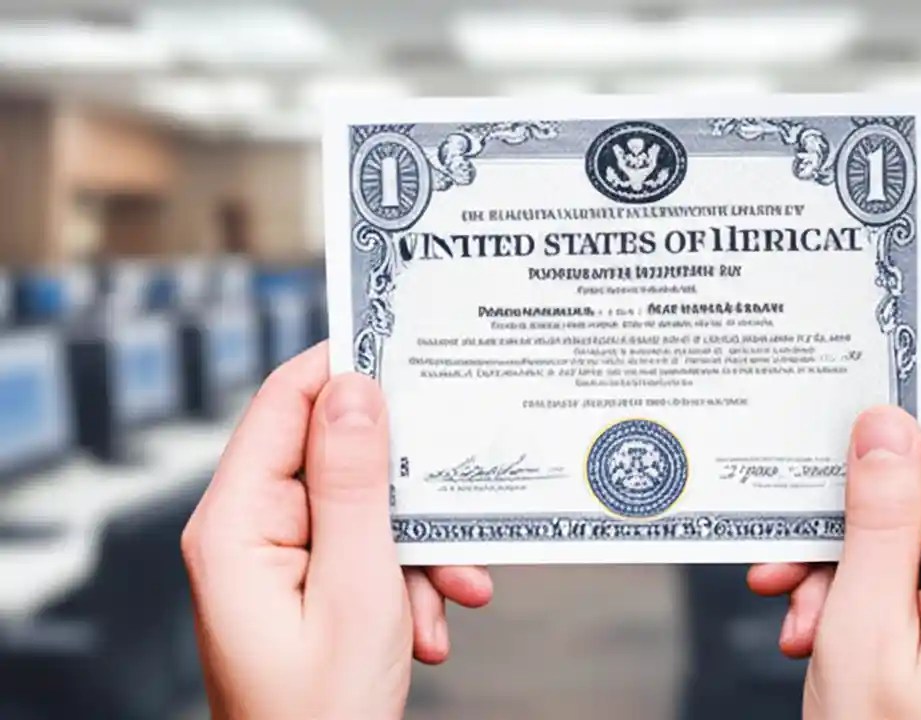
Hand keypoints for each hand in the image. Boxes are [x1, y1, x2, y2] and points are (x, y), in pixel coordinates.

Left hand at [182, 344, 492, 719]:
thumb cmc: (320, 712)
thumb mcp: (356, 591)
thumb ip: (356, 485)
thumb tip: (355, 390)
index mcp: (238, 523)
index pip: (285, 403)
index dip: (342, 365)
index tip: (405, 344)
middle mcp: (251, 532)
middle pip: (338, 457)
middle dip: (408, 489)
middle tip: (458, 500)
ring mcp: (280, 561)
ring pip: (366, 509)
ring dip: (420, 547)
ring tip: (452, 593)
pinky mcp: (309, 586)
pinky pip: (369, 551)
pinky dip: (411, 581)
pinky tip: (433, 622)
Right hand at [748, 375, 920, 719]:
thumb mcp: (863, 625)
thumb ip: (876, 518)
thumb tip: (884, 425)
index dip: (918, 392)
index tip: (860, 363)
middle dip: (845, 495)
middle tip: (791, 506)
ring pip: (891, 529)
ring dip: (829, 550)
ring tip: (789, 592)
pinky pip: (885, 572)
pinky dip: (835, 586)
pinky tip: (802, 620)